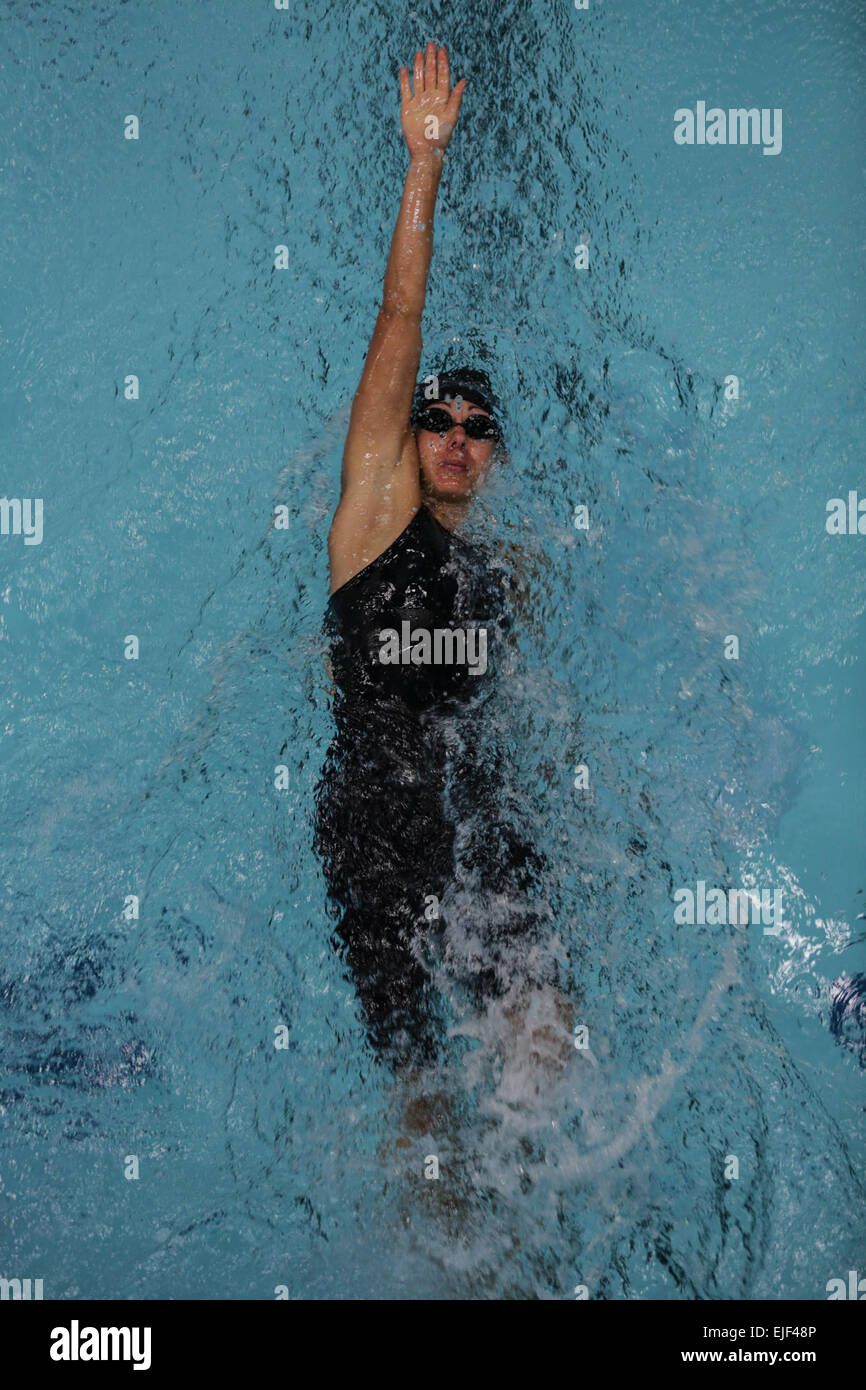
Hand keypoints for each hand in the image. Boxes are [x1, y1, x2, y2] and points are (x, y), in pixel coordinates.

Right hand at [399, 42, 466, 158]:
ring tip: (419, 52)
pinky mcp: (407, 108)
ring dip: (419, 66)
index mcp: (443, 99)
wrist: (426, 151)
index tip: (443, 50)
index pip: (443, 76)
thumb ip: (456, 98)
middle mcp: (431, 97)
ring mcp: (418, 102)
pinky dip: (404, 80)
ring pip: (419, 79)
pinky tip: (404, 69)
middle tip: (431, 44)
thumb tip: (464, 81)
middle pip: (431, 74)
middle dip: (431, 59)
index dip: (443, 63)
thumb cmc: (441, 136)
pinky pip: (405, 91)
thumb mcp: (452, 116)